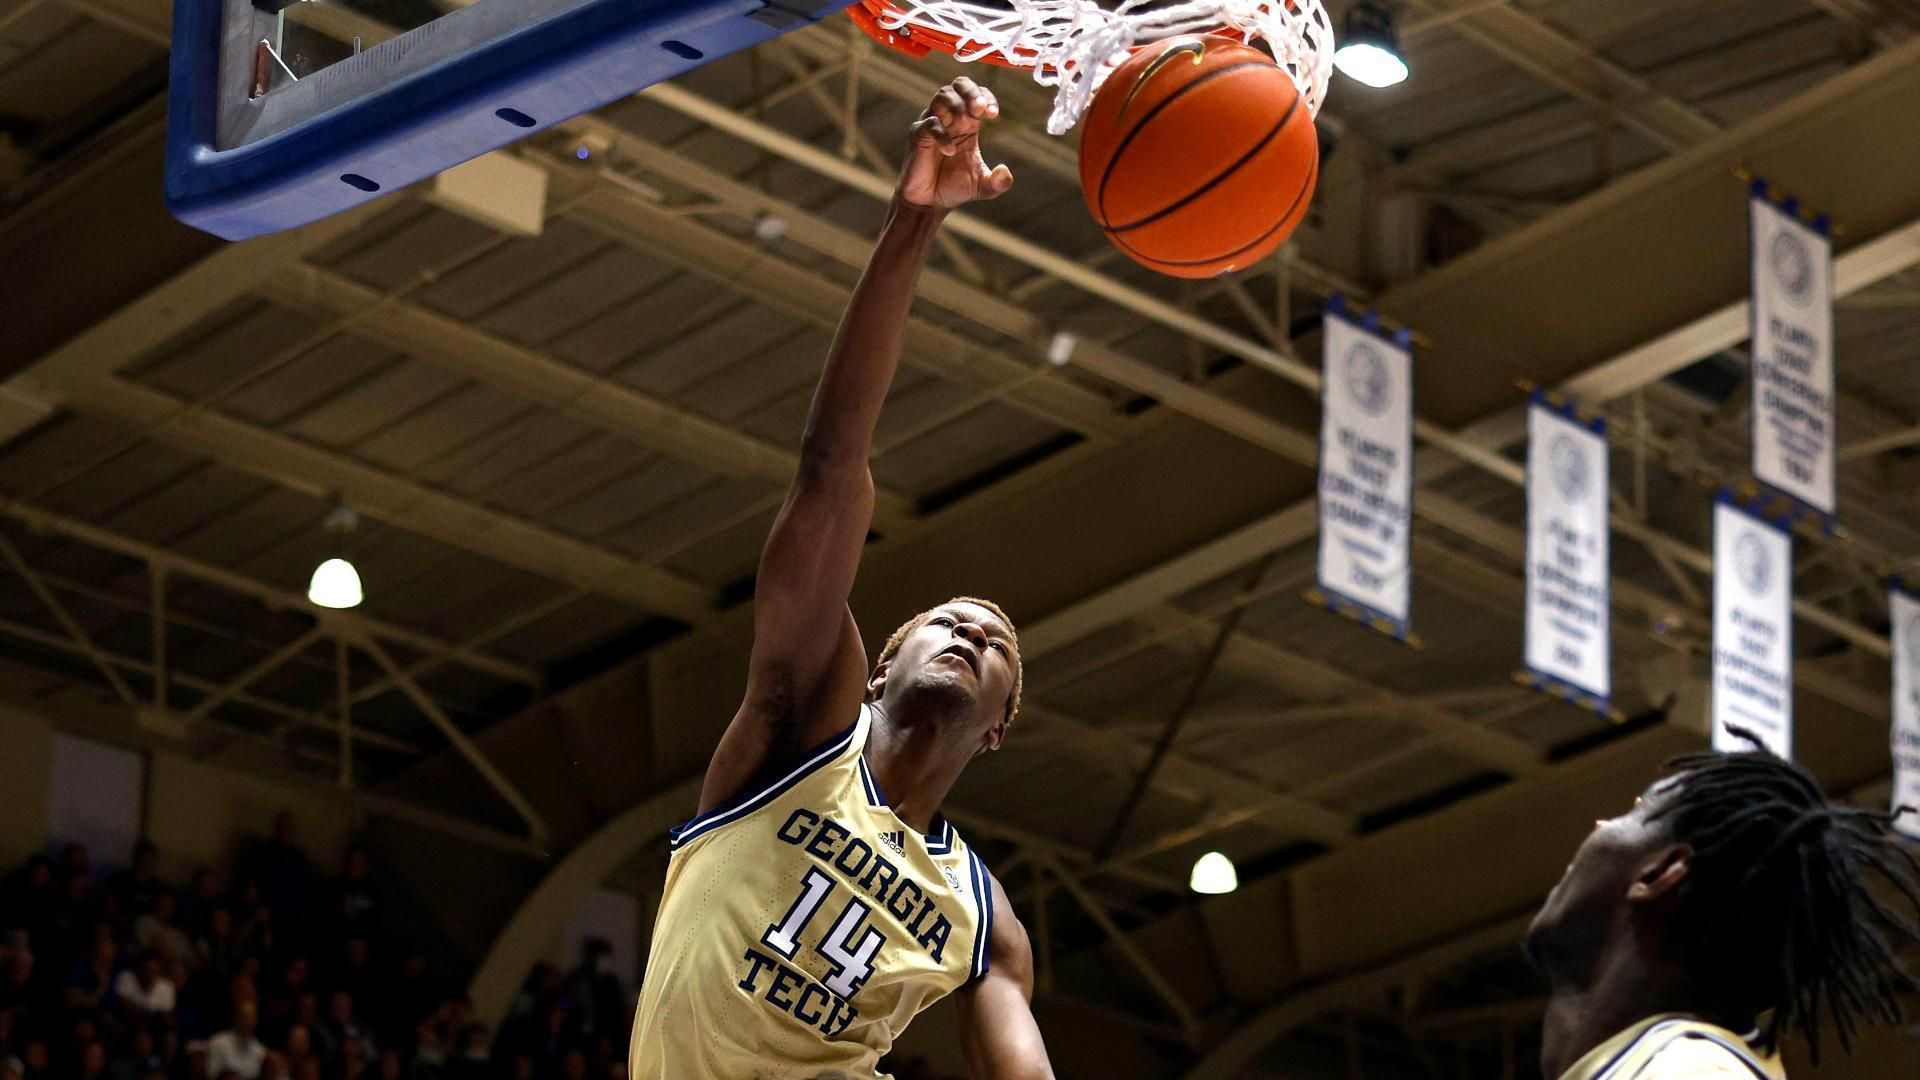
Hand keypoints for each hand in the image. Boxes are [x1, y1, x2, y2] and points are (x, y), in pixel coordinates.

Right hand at [899, 77, 1013, 209]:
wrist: (930, 203)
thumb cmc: (954, 188)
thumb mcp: (983, 187)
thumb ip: (998, 182)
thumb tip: (1006, 173)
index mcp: (968, 123)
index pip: (978, 95)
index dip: (986, 98)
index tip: (993, 114)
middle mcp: (950, 118)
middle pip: (958, 85)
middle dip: (971, 91)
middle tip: (979, 107)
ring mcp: (933, 124)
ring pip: (942, 97)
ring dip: (956, 106)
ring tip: (966, 123)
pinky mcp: (918, 136)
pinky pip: (929, 124)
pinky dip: (941, 134)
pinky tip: (950, 150)